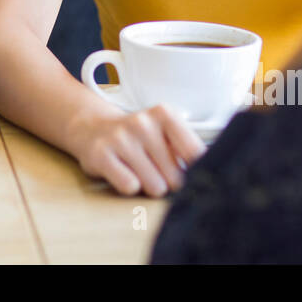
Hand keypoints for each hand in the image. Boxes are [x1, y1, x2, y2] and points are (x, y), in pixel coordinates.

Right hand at [65, 104, 205, 196]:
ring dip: (149, 186)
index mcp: (164, 114)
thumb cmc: (138, 137)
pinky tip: (123, 172)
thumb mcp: (165, 132)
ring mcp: (120, 138)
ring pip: (154, 186)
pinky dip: (129, 186)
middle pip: (175, 177)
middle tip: (155, 169)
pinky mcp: (101, 155)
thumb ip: (187, 149)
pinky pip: (130, 187)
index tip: (187, 172)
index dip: (195, 171)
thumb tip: (209, 175)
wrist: (92, 128)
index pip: (195, 154)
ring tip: (138, 170)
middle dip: (168, 181)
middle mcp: (142, 123)